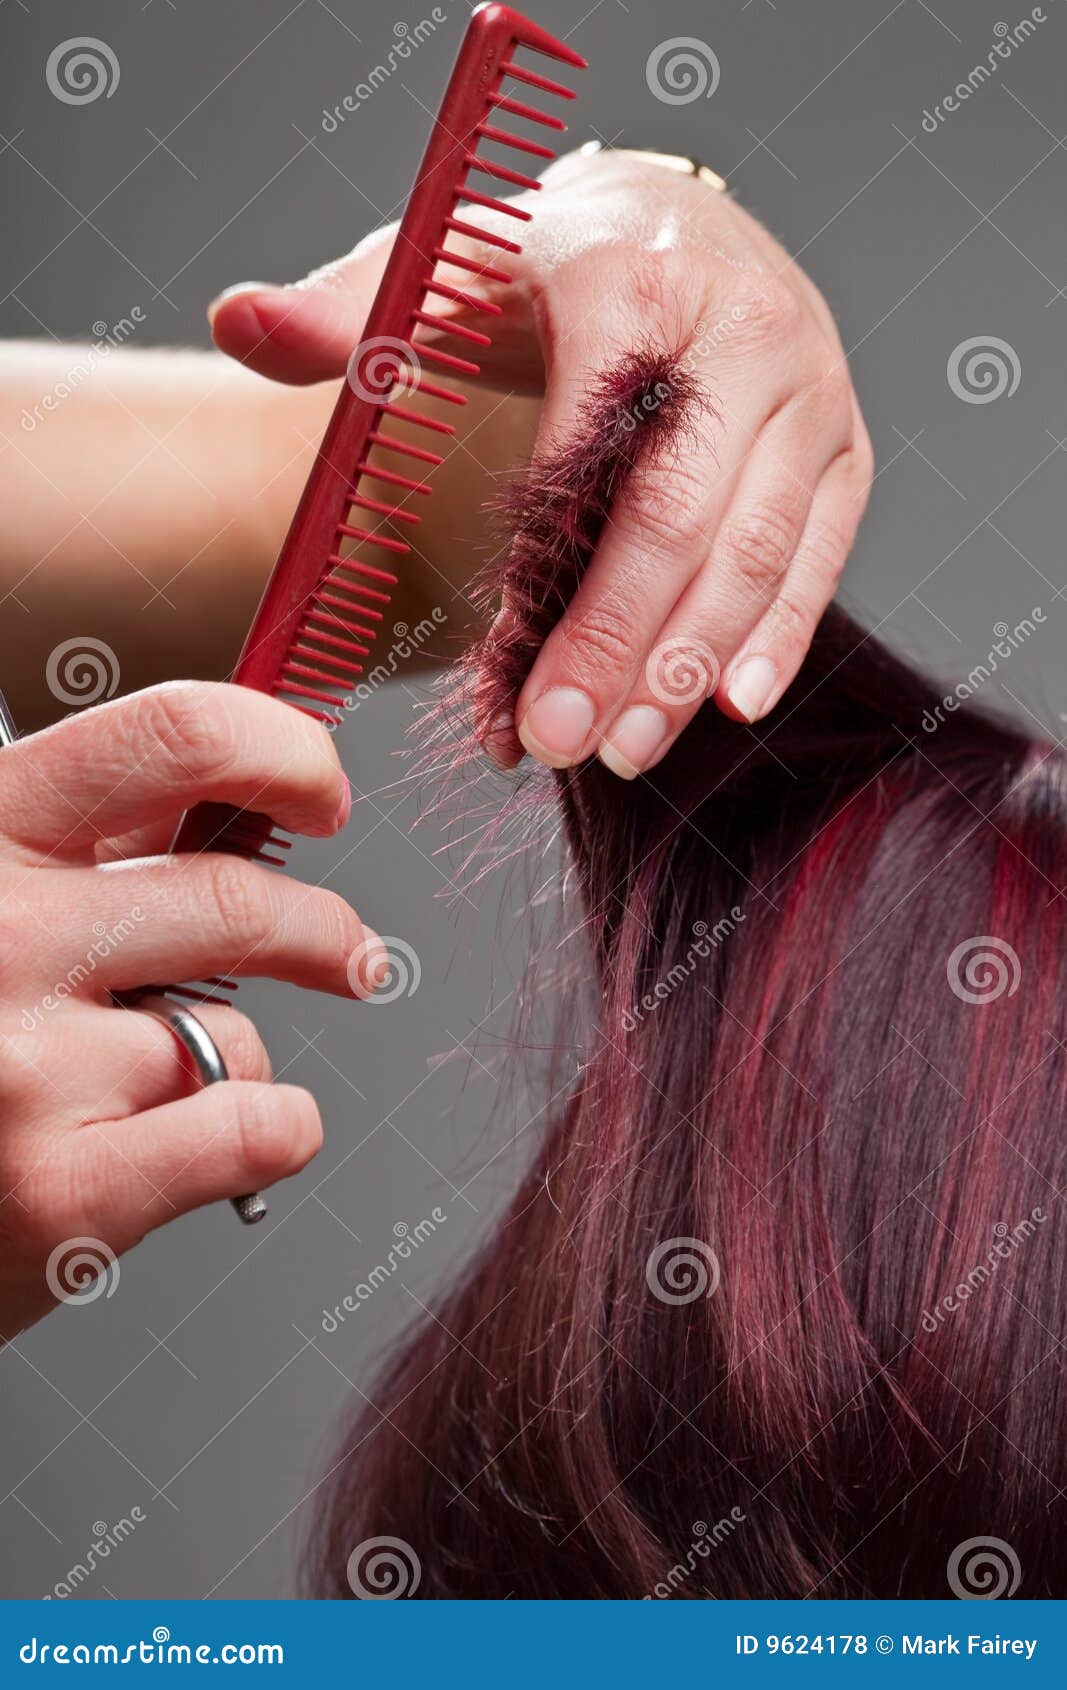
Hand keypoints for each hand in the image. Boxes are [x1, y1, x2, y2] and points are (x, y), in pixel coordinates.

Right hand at [0, 682, 385, 1334]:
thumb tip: (238, 785)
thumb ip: (90, 846)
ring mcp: (23, 1068)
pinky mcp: (62, 1191)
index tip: (321, 789)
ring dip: (234, 1055)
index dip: (282, 750)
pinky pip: (256, 1127)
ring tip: (167, 1079)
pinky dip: (276, 1132)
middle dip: (322, 930)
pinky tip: (232, 1135)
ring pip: (236, 1032)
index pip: (173, 735)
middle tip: (344, 952)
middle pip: (240, 898)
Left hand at [209, 146, 872, 777]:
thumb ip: (347, 313)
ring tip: (619, 752)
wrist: (671, 228)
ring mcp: (809, 392)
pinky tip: (728, 708)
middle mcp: (742, 327)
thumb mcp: (440, 268)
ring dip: (686, 667)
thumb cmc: (541, 267)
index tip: (501, 664)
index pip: (589, 440)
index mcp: (631, 272)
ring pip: (757, 551)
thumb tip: (235, 322)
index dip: (545, 565)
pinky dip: (777, 637)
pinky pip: (822, 555)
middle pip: (680, 514)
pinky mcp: (845, 448)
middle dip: (616, 644)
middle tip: (557, 742)